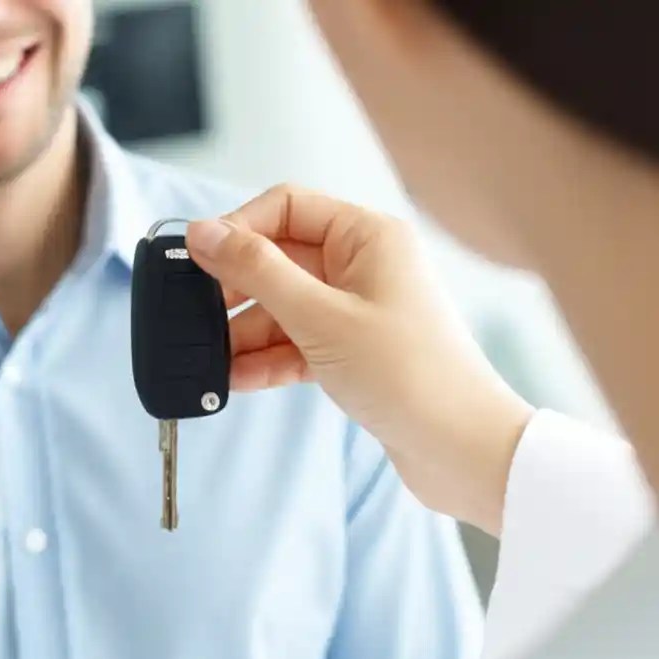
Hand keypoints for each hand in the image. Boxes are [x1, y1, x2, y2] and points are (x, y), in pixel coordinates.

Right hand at [186, 185, 533, 535]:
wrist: (461, 451)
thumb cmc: (410, 376)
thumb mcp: (320, 318)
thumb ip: (257, 272)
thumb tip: (203, 234)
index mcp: (367, 237)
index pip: (286, 207)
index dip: (238, 229)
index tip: (198, 260)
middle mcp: (363, 265)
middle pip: (279, 259)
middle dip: (237, 290)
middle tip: (197, 316)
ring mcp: (357, 310)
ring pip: (282, 306)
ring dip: (246, 333)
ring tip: (212, 360)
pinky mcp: (352, 352)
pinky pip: (295, 342)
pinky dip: (266, 359)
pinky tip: (236, 379)